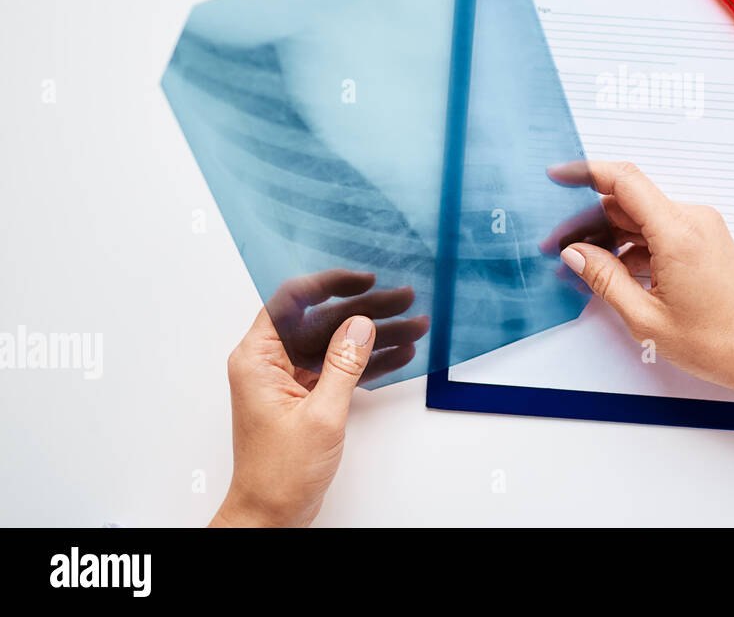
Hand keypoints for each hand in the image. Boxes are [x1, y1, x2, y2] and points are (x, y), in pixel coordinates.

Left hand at [210, 269, 427, 526]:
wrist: (272, 514)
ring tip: (414, 326)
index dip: (331, 284)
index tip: (365, 280)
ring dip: (377, 336)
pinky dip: (369, 363)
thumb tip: (360, 324)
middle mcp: (270, 363)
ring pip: (337, 343)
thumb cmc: (279, 473)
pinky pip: (340, 368)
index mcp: (258, 358)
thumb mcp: (320, 415)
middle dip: (367, 310)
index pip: (292, 301)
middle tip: (404, 301)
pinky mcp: (307, 396)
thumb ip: (343, 364)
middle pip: (323, 320)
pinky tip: (399, 354)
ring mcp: (290, 379)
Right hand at [552, 161, 733, 453]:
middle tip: (560, 244)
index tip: (558, 175)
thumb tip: (575, 254)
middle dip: (590, 219)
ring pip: (642, 218)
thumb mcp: (646, 317)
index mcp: (678, 232)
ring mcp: (701, 228)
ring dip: (611, 236)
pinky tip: (614, 272)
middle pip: (628, 201)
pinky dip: (634, 247)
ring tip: (583, 266)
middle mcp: (692, 220)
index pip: (624, 181)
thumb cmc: (718, 341)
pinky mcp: (705, 240)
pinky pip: (660, 231)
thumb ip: (604, 279)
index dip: (586, 172)